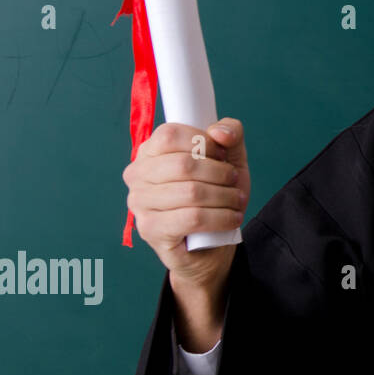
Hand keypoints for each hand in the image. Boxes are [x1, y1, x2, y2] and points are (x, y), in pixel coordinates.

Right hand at [122, 119, 249, 345]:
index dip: (204, 141)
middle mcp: (137, 175)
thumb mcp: (230, 158)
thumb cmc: (216, 193)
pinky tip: (232, 217)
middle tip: (232, 180)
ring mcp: (140, 203)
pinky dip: (221, 217)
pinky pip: (192, 218)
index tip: (222, 154)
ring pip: (191, 192)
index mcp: (150, 151)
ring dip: (224, 196)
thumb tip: (219, 131)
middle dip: (219, 172)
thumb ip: (230, 133)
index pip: (171, 134)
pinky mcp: (151, 229)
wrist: (212, 242)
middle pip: (183, 164)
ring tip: (236, 201)